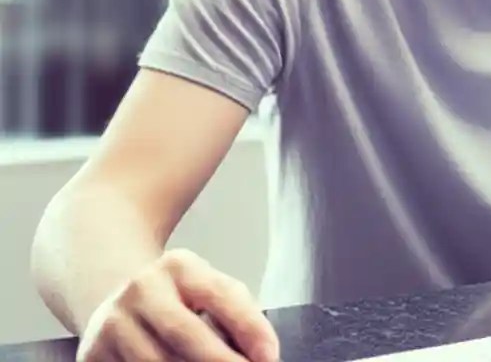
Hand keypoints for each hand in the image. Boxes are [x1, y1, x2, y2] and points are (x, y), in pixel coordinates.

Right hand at [77, 249, 278, 361]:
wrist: (116, 301)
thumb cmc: (179, 302)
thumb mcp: (210, 292)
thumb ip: (240, 316)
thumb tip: (264, 355)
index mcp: (180, 266)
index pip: (222, 296)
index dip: (250, 329)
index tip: (270, 358)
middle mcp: (142, 288)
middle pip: (184, 333)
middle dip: (219, 361)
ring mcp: (113, 320)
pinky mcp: (92, 352)